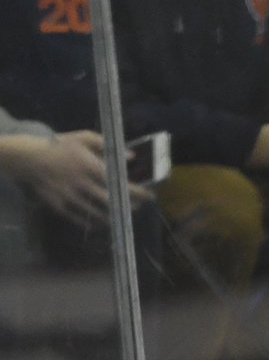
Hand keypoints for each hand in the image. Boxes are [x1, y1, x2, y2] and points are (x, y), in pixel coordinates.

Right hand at [0, 130, 150, 225]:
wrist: (29, 158)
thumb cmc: (59, 146)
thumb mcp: (83, 138)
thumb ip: (107, 146)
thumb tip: (131, 156)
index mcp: (90, 166)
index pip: (119, 183)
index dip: (137, 191)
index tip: (149, 195)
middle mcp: (82, 184)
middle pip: (111, 201)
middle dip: (128, 206)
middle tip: (138, 207)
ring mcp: (69, 196)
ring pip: (97, 212)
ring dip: (113, 215)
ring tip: (122, 214)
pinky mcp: (59, 205)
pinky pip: (80, 218)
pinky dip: (94, 221)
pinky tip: (102, 221)